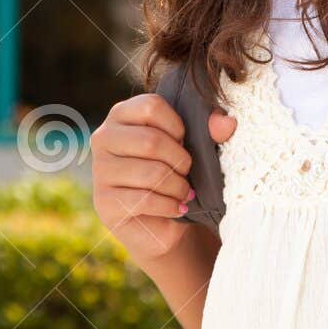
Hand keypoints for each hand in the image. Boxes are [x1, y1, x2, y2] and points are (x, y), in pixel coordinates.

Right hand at [90, 93, 235, 263]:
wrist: (162, 222)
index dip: (177, 126)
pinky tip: (177, 208)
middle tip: (187, 172)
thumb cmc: (175, 173)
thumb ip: (210, 129)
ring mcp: (100, 171)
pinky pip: (144, 200)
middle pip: (151, 141)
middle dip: (180, 161)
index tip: (184, 142)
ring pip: (150, 173)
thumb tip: (227, 123)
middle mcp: (104, 138)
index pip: (151, 106)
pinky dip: (170, 206)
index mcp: (122, 115)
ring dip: (177, 186)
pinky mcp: (104, 202)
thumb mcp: (194, 146)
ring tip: (185, 192)